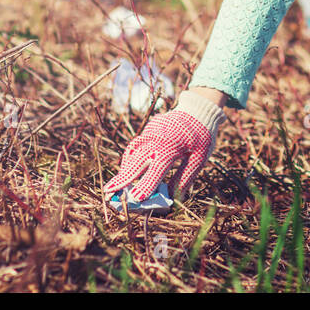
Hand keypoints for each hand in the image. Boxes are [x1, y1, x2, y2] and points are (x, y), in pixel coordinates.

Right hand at [103, 89, 225, 200]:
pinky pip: (135, 145)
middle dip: (122, 177)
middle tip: (108, 192)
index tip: (135, 199)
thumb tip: (171, 198)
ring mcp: (150, 132)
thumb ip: (184, 177)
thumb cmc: (202, 136)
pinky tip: (127, 170)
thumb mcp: (199, 158)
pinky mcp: (148, 129)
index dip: (145, 185)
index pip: (156, 169)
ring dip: (124, 168)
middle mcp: (157, 138)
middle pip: (136, 160)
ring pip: (132, 152)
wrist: (199, 109)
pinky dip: (129, 158)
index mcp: (172, 146)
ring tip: (115, 185)